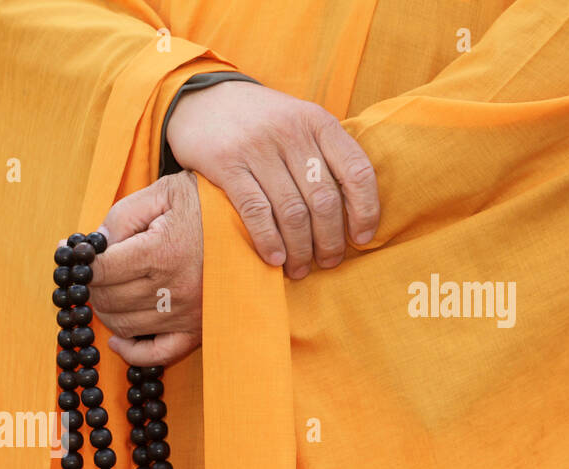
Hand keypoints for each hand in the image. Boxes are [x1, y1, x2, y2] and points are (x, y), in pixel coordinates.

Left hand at [89, 171, 202, 365]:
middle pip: (108, 299)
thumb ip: (121, 217)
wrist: (259, 221)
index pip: (100, 270)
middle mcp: (173, 289)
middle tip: (89, 274)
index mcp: (161, 252)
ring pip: (124, 326)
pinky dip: (132, 352)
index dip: (80, 264)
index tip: (73, 257)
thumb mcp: (162, 193)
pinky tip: (119, 339)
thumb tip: (90, 247)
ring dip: (105, 312)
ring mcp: (186, 314)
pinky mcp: (198, 330)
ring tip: (105, 293)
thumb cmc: (208, 202)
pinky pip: (157, 355)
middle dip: (90, 286)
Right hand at [166, 79, 378, 277]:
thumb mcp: (298, 122)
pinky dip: (268, 240)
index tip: (361, 239)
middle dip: (329, 240)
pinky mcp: (226, 164)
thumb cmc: (259, 121)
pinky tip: (274, 259)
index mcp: (318, 122)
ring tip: (300, 269)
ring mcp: (257, 148)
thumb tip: (353, 209)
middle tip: (328, 262)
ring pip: (292, 211)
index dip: (365, 211)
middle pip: (324, 199)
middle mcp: (291, 133)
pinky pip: (255, 211)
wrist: (203, 100)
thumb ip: (323, 154)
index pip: (357, 171)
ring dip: (300, 248)